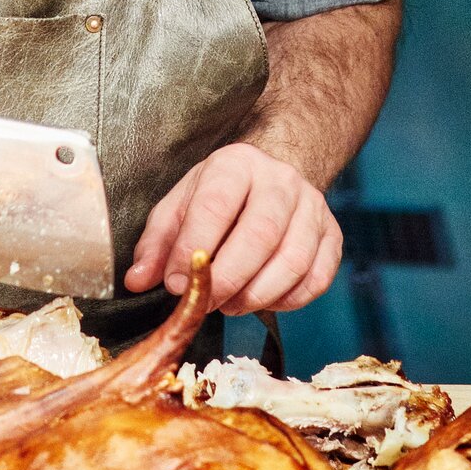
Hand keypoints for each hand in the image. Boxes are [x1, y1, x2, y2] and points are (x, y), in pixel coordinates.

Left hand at [123, 143, 342, 316]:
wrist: (271, 180)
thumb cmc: (219, 197)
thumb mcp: (180, 206)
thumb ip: (157, 243)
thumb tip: (138, 280)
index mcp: (236, 164)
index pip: (216, 205)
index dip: (193, 250)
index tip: (175, 284)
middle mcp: (280, 180)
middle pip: (259, 235)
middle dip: (227, 280)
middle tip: (206, 303)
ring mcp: (313, 207)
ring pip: (292, 261)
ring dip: (256, 295)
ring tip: (230, 305)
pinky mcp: (332, 235)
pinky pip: (317, 278)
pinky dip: (288, 300)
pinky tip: (263, 300)